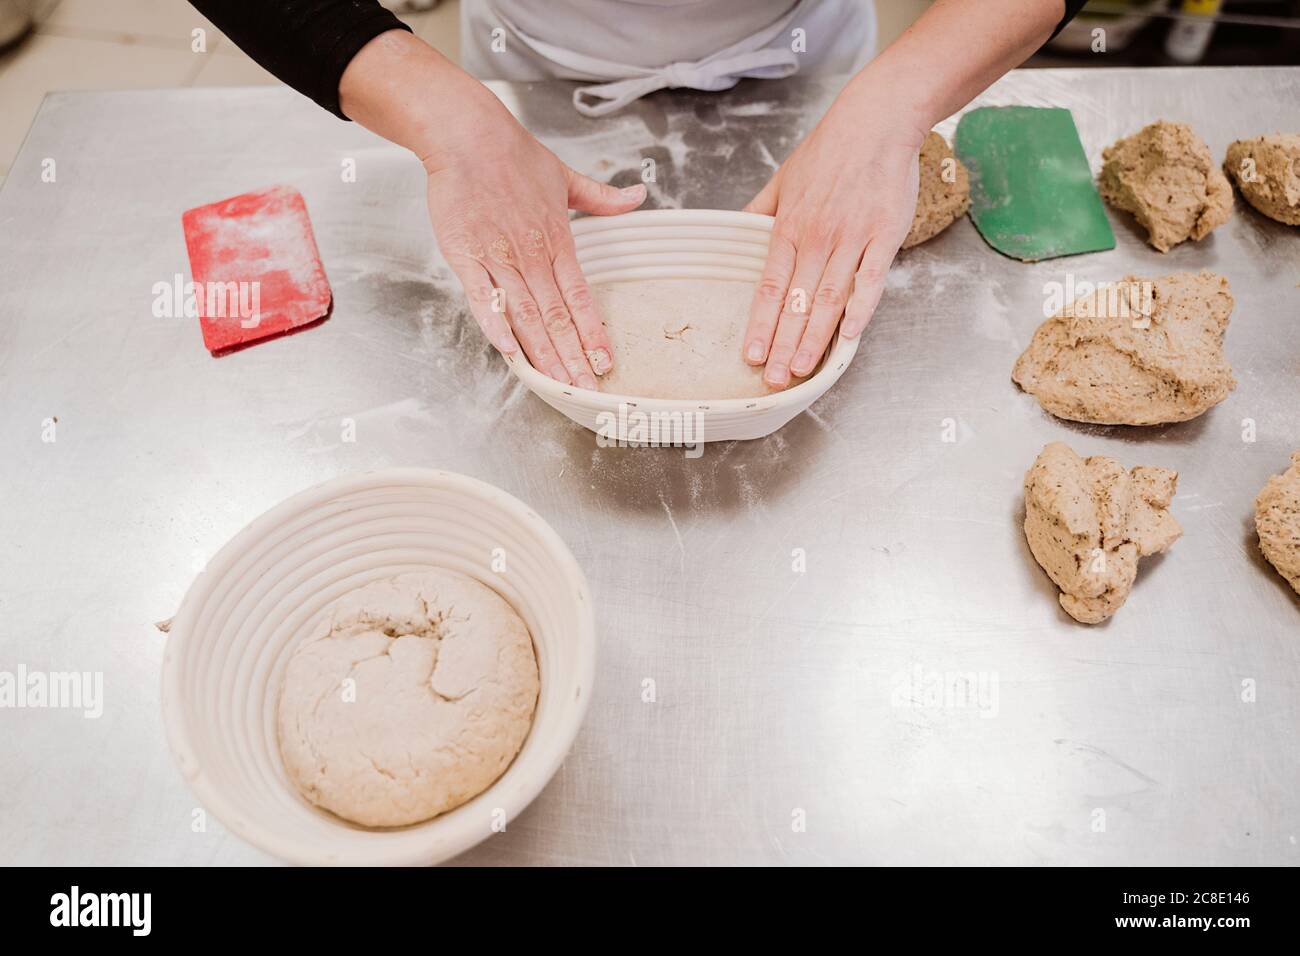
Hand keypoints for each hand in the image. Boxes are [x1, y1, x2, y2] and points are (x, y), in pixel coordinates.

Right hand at [424, 89, 645, 387]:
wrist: (468, 135)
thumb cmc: (513, 155)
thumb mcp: (565, 177)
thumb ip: (601, 197)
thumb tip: (636, 197)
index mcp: (557, 241)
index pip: (581, 298)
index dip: (593, 334)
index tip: (604, 362)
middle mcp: (531, 256)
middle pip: (556, 318)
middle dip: (571, 358)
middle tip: (585, 390)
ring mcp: (498, 259)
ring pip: (525, 316)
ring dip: (543, 354)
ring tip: (557, 385)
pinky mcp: (466, 257)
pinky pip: (483, 300)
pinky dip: (497, 327)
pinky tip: (511, 354)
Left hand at [743, 79, 928, 387]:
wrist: (878, 120)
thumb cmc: (830, 149)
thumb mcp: (783, 177)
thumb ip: (759, 211)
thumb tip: (735, 230)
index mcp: (789, 225)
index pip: (769, 285)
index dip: (760, 323)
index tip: (752, 353)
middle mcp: (818, 236)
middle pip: (796, 301)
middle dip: (783, 344)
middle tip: (773, 379)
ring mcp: (852, 237)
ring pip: (829, 299)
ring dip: (814, 338)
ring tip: (801, 369)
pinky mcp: (885, 236)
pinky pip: (870, 281)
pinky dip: (859, 310)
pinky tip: (847, 338)